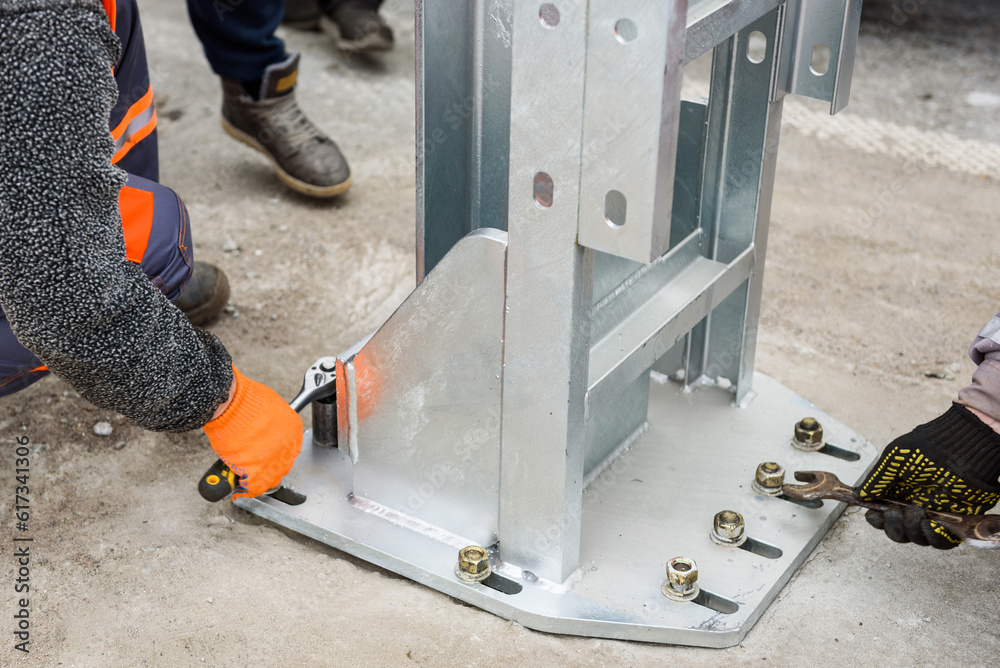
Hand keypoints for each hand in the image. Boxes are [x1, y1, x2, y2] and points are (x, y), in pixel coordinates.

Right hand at [202, 368, 301, 498]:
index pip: (288, 449)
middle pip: (281, 467)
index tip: (265, 456)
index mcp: (293, 430)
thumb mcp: (269, 406)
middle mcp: (288, 448)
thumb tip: (260, 426)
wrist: (235, 406)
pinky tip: (237, 490)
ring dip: (256, 482)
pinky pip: (252, 487)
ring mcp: (274, 462)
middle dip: (267, 470)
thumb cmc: (247, 400)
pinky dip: (243, 490)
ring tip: (243, 481)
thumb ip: (269, 420)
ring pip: (269, 480)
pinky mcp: (257, 472)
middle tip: (253, 470)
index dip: (275, 454)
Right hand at [859, 403, 999, 548]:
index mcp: (899, 492)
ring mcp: (935, 514)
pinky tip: (929, 524)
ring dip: (912, 530)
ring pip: (918, 538)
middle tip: (895, 513)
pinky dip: (933, 537)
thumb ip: (876, 480)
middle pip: (898, 531)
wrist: (961, 448)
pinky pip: (942, 540)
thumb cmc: (929, 448)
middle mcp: (915, 504)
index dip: (877, 519)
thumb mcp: (894, 461)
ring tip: (916, 511)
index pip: (883, 514)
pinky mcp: (955, 521)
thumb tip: (860, 496)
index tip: (872, 515)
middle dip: (893, 527)